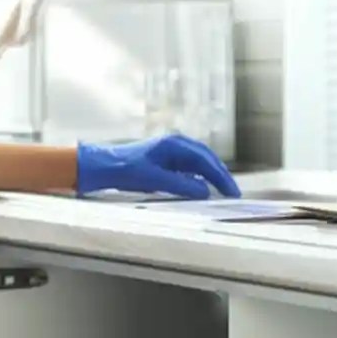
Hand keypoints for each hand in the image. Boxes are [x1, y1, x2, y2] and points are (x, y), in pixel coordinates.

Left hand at [75, 133, 241, 198]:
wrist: (104, 166)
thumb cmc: (126, 170)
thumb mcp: (155, 180)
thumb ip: (182, 185)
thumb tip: (205, 191)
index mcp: (175, 144)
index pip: (206, 161)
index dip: (221, 177)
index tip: (232, 192)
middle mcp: (175, 144)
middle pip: (206, 159)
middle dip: (220, 175)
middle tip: (233, 193)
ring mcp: (170, 151)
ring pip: (198, 163)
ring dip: (210, 176)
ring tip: (222, 191)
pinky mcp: (164, 159)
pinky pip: (188, 167)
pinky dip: (198, 176)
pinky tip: (201, 188)